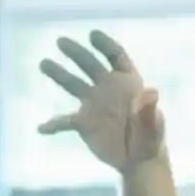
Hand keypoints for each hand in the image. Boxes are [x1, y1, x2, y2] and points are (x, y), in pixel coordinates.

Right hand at [37, 30, 165, 172]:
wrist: (138, 159)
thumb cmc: (149, 140)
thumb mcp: (152, 126)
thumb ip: (148, 111)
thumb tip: (151, 92)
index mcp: (127, 83)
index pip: (116, 57)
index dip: (105, 45)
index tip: (92, 35)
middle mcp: (108, 88)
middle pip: (90, 64)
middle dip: (76, 52)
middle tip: (61, 41)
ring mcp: (94, 105)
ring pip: (74, 84)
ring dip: (59, 74)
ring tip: (44, 63)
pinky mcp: (84, 123)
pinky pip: (65, 121)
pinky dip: (54, 124)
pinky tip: (42, 128)